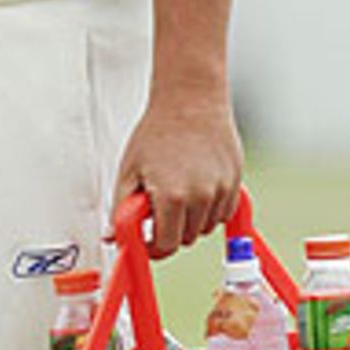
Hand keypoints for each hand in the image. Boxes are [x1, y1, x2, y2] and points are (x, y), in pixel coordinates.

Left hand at [111, 79, 242, 258]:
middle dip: (170, 229)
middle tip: (157, 205)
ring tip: (176, 188)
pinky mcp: (236, 183)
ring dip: (190, 219)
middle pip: (186, 239)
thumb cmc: (156, 132)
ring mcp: (222, 191)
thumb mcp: (128, 169)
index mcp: (171, 196)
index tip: (147, 241)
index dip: (153, 248)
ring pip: (206, 228)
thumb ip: (120, 207)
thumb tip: (113, 237)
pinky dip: (209, 208)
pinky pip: (223, 213)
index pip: (166, 246)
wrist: (190, 102)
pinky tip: (196, 183)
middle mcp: (201, 197)